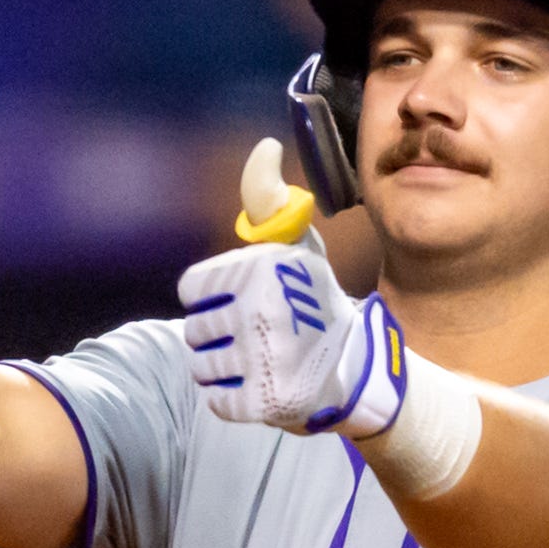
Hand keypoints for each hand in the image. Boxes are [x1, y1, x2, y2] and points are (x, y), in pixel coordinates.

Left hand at [177, 139, 406, 436]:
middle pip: (194, 331)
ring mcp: (263, 358)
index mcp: (259, 270)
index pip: (191, 290)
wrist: (357, 367)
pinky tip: (257, 385)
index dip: (211, 299)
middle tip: (253, 337)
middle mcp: (259, 312)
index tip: (241, 303)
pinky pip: (218, 400)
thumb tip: (265, 147)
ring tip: (254, 361)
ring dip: (222, 368)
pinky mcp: (266, 400)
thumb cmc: (315, 301)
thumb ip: (269, 202)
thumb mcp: (296, 245)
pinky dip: (232, 397)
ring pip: (202, 366)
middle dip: (218, 336)